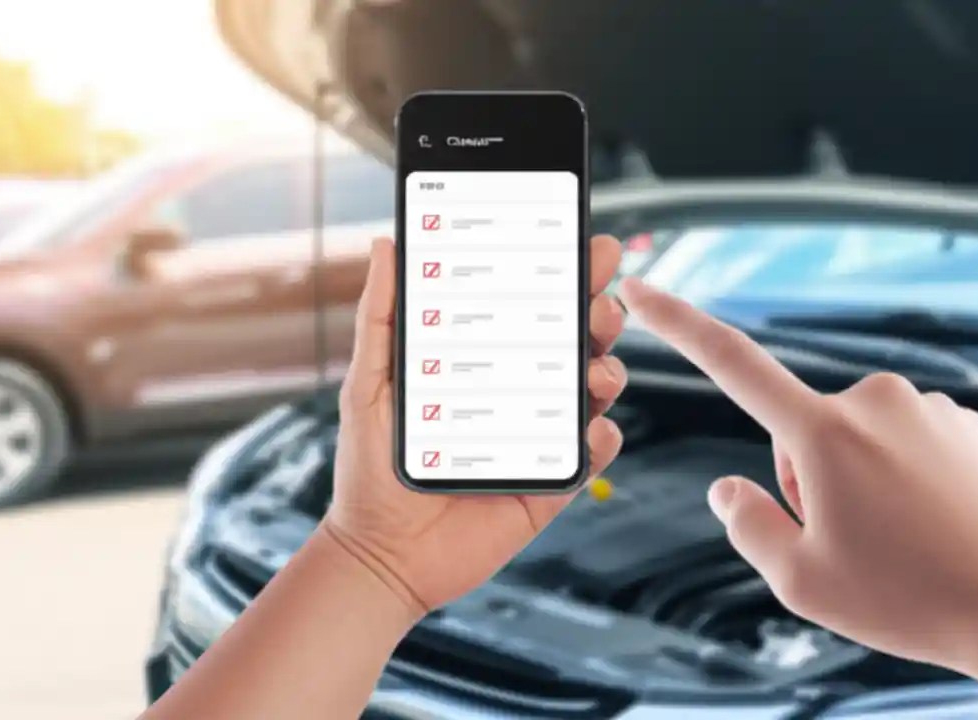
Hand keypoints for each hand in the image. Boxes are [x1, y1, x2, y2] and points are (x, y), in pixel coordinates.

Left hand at [323, 235, 626, 613]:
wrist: (380, 553)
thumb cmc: (371, 467)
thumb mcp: (369, 382)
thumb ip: (380, 316)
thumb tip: (386, 243)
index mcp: (484, 361)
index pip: (532, 307)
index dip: (565, 274)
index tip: (588, 244)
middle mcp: (520, 393)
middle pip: (575, 342)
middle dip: (599, 314)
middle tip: (602, 302)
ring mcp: (540, 438)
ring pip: (594, 392)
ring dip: (608, 371)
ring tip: (597, 370)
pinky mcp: (552, 485)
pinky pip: (592, 456)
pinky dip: (602, 438)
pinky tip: (592, 429)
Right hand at [617, 277, 977, 673]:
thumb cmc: (910, 599)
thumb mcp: (798, 580)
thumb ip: (746, 524)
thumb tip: (726, 489)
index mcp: (822, 432)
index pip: (729, 361)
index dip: (676, 322)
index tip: (639, 289)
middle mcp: (872, 401)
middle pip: (800, 431)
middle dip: (805, 478)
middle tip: (847, 541)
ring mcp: (924, 408)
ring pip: (853, 439)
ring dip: (856, 480)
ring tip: (899, 540)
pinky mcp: (965, 423)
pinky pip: (904, 443)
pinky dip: (903, 478)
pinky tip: (932, 525)